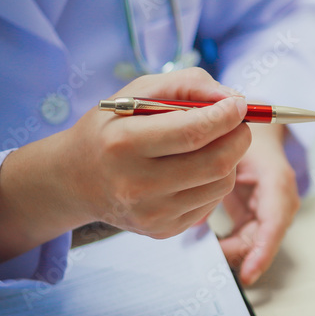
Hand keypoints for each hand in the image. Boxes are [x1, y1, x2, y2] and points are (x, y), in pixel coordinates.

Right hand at [0, 68, 250, 263]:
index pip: (194, 132)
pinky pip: (211, 202)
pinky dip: (214, 180)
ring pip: (221, 184)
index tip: (239, 104)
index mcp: (123, 143)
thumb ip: (188, 85)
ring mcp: (150, 213)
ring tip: (212, 144)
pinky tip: (195, 168)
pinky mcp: (162, 230)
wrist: (76, 179)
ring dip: (230, 159)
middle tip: (237, 123)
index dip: (227, 116)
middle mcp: (136, 184)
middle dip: (238, 137)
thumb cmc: (113, 127)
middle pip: (216, 163)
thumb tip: (235, 99)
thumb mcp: (138, 92)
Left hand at [218, 124, 298, 284]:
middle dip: (244, 255)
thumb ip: (215, 177)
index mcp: (277, 180)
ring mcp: (272, 206)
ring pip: (257, 240)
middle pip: (266, 237)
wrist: (256, 126)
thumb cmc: (244, 133)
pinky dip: (234, 244)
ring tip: (214, 256)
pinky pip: (250, 236)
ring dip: (237, 251)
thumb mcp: (228, 148)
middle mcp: (279, 197)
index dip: (262, 250)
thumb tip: (196, 217)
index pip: (274, 222)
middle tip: (217, 263)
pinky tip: (217, 248)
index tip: (248, 274)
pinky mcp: (260, 211)